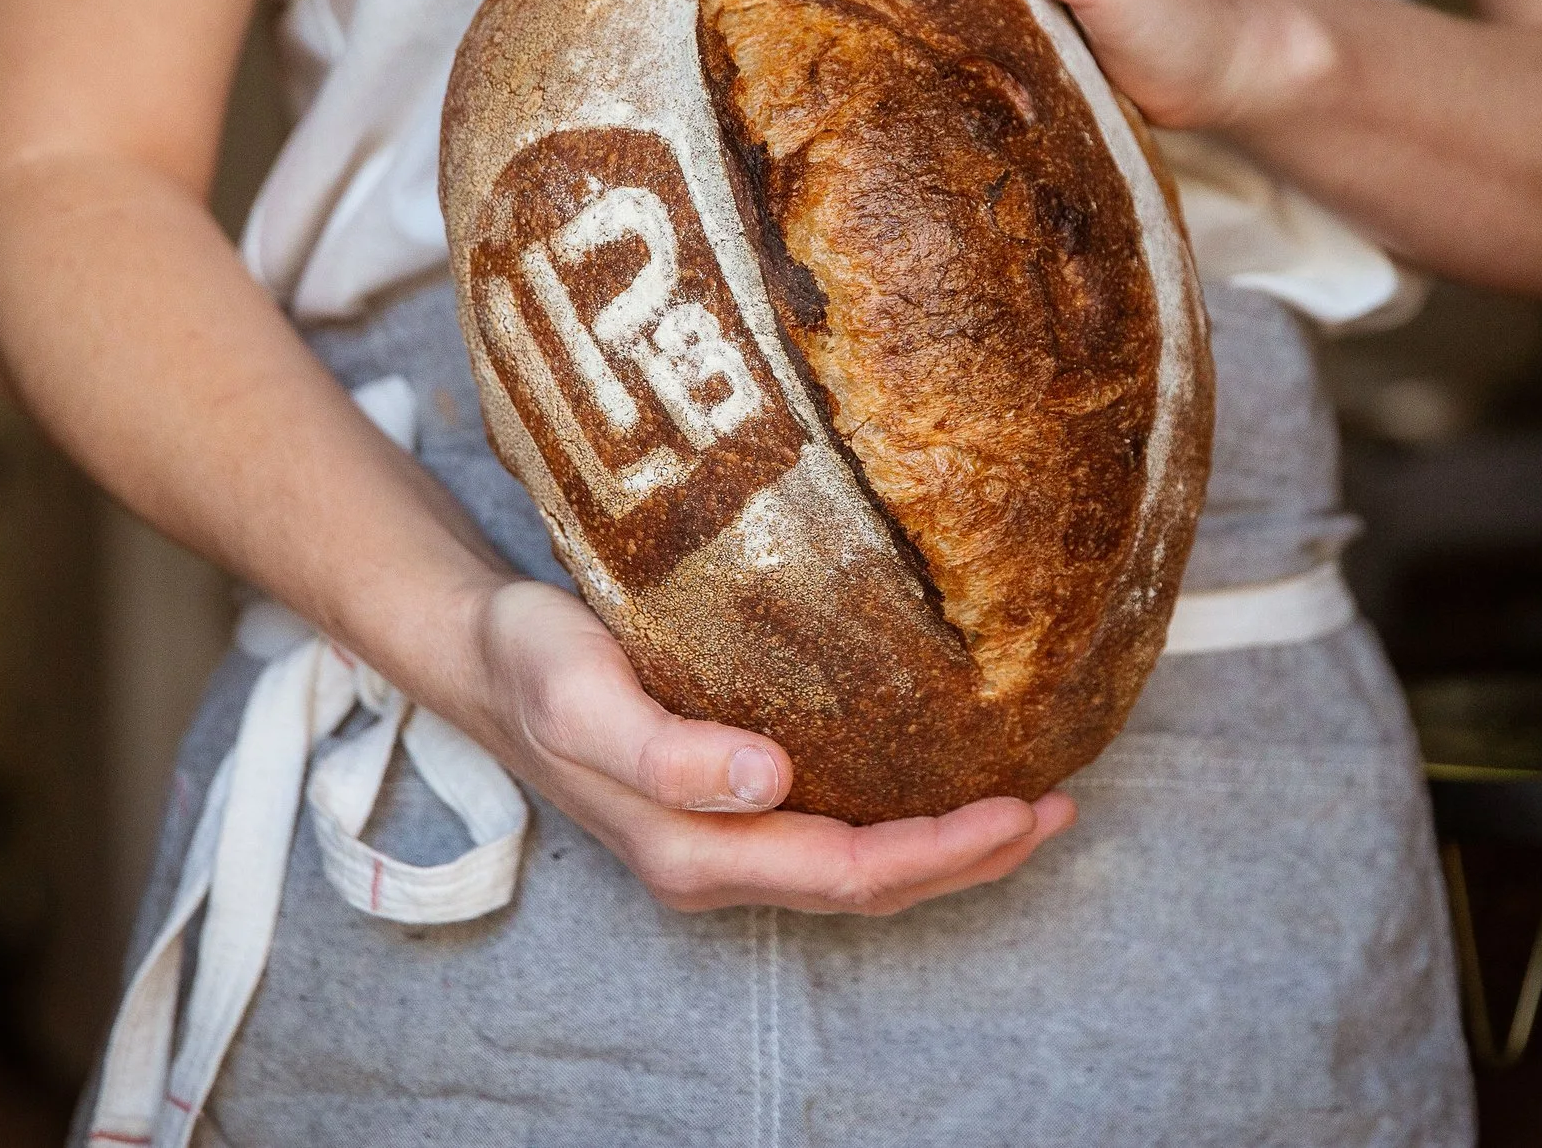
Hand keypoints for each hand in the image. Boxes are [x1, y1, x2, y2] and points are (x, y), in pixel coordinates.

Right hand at [452, 578, 1075, 914]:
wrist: (482, 654)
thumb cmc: (533, 664)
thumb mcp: (582, 694)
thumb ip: (665, 749)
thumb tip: (769, 783)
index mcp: (693, 851)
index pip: (848, 871)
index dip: (942, 851)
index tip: (1022, 806)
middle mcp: (718, 860)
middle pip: (871, 886)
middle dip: (971, 857)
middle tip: (1058, 807)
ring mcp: (725, 840)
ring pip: (860, 869)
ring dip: (950, 847)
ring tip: (1032, 804)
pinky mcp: (730, 804)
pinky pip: (835, 832)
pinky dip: (905, 819)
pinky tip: (944, 778)